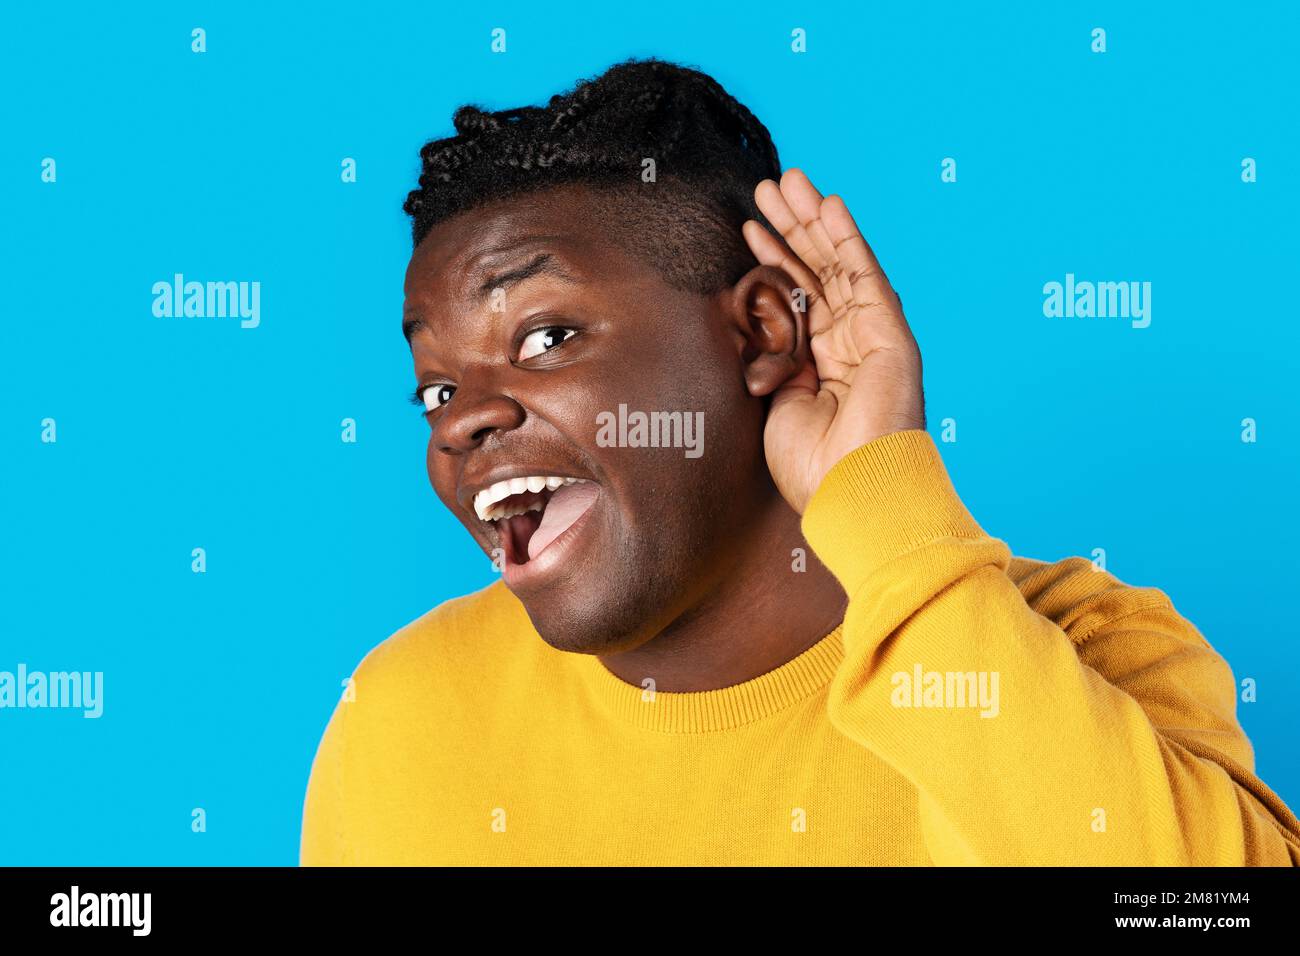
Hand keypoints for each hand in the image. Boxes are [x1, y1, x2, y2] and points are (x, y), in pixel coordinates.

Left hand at [742, 168, 924, 514]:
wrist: (851, 493)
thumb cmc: (813, 466)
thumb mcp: (777, 403)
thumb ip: (774, 359)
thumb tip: (762, 324)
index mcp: (823, 365)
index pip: (797, 298)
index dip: (774, 260)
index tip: (749, 228)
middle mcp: (849, 345)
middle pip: (818, 271)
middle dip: (791, 227)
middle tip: (765, 187)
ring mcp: (872, 337)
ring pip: (839, 264)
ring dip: (811, 220)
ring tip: (786, 181)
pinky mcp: (890, 334)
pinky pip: (866, 275)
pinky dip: (847, 238)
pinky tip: (829, 204)